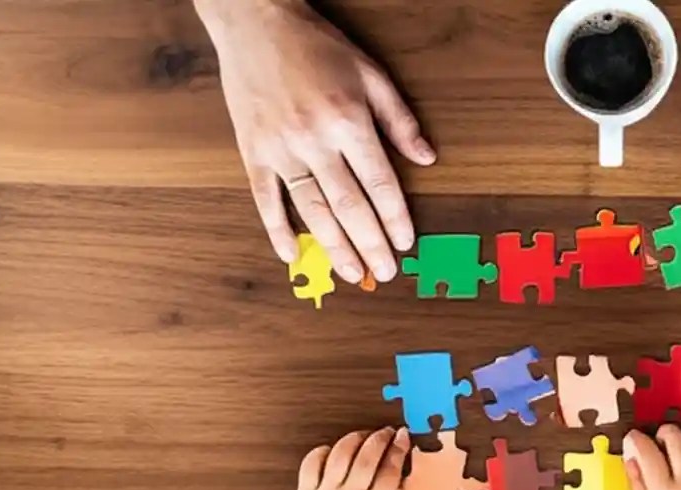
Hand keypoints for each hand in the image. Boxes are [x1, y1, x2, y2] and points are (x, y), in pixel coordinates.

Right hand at [196, 0, 434, 283]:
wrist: (255, 22)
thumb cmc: (318, 47)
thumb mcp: (370, 73)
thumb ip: (399, 120)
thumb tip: (427, 158)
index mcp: (349, 120)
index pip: (379, 183)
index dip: (395, 218)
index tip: (406, 244)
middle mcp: (315, 139)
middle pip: (349, 205)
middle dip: (371, 244)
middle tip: (385, 272)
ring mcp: (280, 148)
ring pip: (312, 210)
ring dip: (334, 247)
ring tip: (352, 273)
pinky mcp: (252, 151)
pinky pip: (266, 199)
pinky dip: (278, 230)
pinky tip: (291, 255)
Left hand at [283, 427, 409, 489]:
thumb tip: (401, 482)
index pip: (391, 468)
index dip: (400, 448)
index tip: (404, 437)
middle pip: (368, 454)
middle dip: (381, 437)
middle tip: (388, 432)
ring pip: (341, 452)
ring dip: (356, 438)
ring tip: (364, 436)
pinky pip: (312, 463)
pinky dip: (323, 451)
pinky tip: (333, 452)